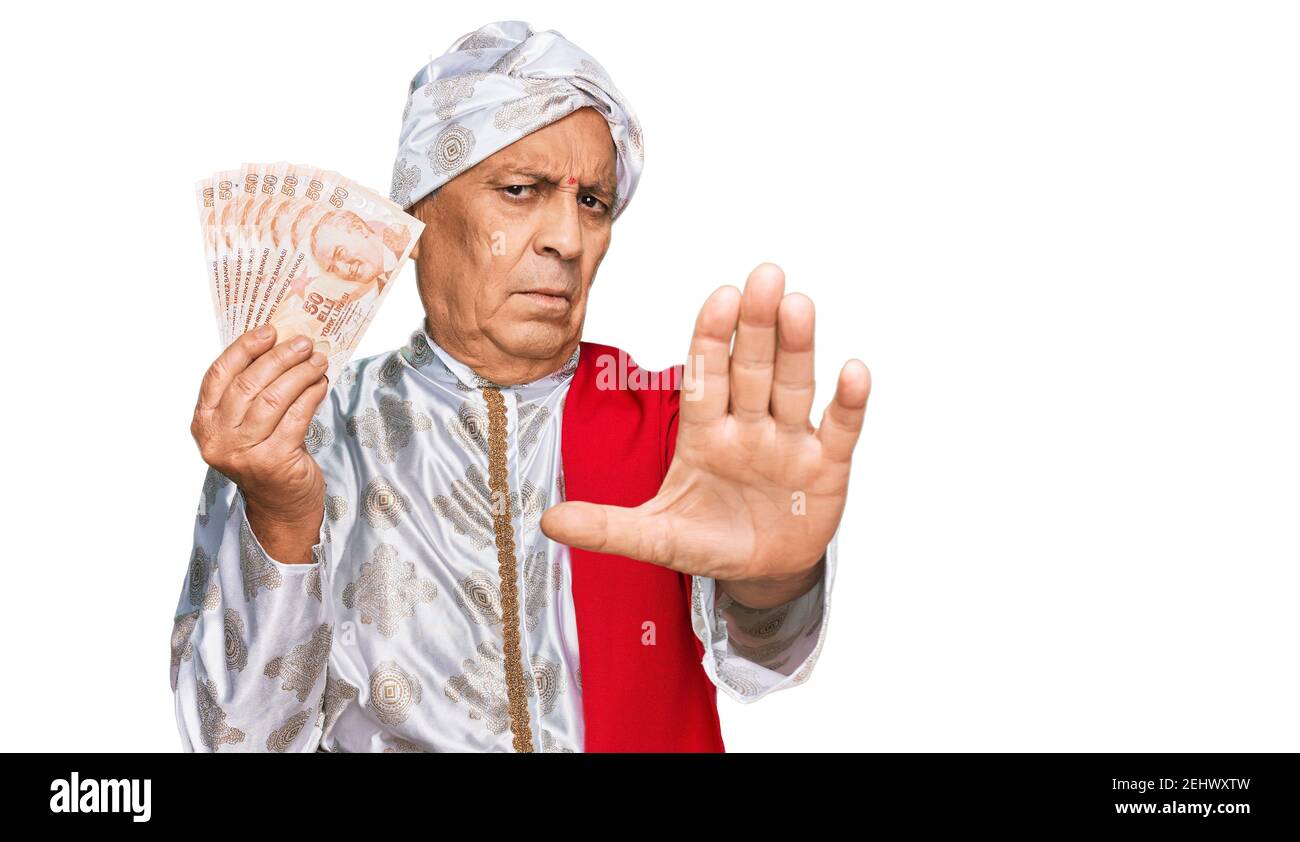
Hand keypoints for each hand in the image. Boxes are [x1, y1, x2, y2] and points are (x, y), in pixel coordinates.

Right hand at [190, 325, 329, 563]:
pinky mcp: (273, 461)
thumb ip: (251, 392)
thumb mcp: (247, 425)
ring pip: (274, 398)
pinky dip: (311, 395)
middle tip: (304, 343)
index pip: (218, 375)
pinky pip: (296, 417)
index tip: (269, 331)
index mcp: (203, 423)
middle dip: (279, 358)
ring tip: (318, 361)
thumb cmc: (266, 455)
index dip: (244, 349)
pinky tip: (321, 384)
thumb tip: (280, 345)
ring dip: (300, 374)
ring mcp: (243, 452)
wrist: (280, 505)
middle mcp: (217, 439)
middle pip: (248, 384)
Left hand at [541, 263, 870, 607]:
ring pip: (793, 386)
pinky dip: (847, 403)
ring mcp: (789, 442)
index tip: (719, 298)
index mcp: (704, 432)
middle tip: (764, 277)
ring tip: (799, 305)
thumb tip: (548, 521)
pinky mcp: (826, 467)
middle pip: (752, 368)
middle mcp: (748, 425)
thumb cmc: (708, 538)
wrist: (760, 571)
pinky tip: (854, 371)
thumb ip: (607, 527)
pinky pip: (838, 429)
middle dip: (757, 326)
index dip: (711, 339)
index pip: (706, 377)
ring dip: (797, 348)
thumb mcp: (655, 536)